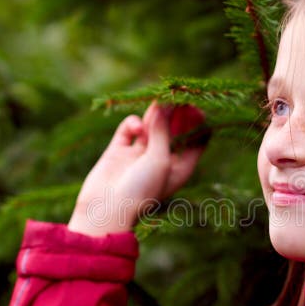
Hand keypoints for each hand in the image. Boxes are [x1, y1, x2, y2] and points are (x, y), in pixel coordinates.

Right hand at [67, 101, 205, 236]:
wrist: (105, 210)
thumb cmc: (140, 189)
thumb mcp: (159, 158)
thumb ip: (163, 129)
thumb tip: (166, 102)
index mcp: (180, 168)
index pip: (197, 141)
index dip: (199, 123)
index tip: (197, 105)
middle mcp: (162, 160)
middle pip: (175, 131)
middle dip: (177, 113)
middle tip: (177, 95)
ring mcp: (140, 155)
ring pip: (152, 126)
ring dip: (156, 114)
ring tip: (159, 100)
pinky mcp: (119, 151)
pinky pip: (129, 129)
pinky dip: (133, 123)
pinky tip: (136, 128)